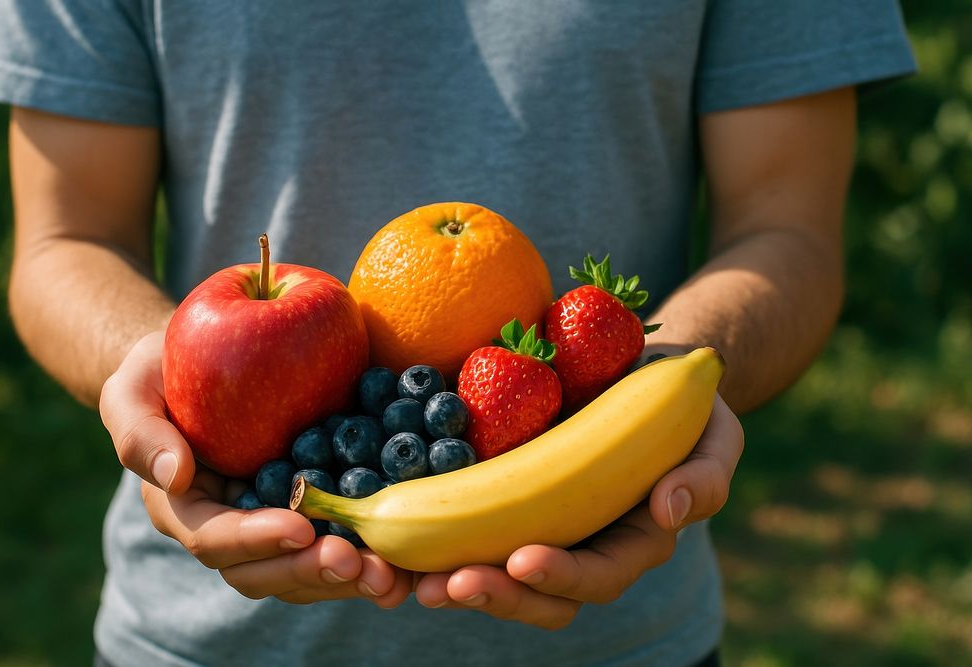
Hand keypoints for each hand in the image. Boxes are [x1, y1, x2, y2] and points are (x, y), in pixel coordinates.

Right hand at [99, 331, 411, 607]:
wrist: (206, 360)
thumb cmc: (162, 371)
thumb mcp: (133, 387)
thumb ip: (139, 430)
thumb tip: (174, 474)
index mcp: (187, 510)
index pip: (215, 539)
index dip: (256, 539)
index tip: (300, 526)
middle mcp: (233, 530)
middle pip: (267, 571)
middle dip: (311, 571)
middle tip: (356, 563)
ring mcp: (276, 523)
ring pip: (308, 570)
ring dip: (349, 578)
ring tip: (390, 575)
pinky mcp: (318, 509)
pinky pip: (343, 542)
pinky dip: (373, 555)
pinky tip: (409, 558)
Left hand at [414, 393, 742, 628]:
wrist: (638, 375)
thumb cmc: (681, 409)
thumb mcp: (712, 435)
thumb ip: (705, 474)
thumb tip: (671, 508)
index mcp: (629, 542)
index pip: (597, 576)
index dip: (561, 576)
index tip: (522, 560)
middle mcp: (579, 545)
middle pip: (537, 595)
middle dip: (493, 595)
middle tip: (446, 585)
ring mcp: (537, 524)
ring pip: (494, 574)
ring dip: (451, 581)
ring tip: (407, 579)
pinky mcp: (503, 499)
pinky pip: (466, 531)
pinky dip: (430, 541)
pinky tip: (392, 540)